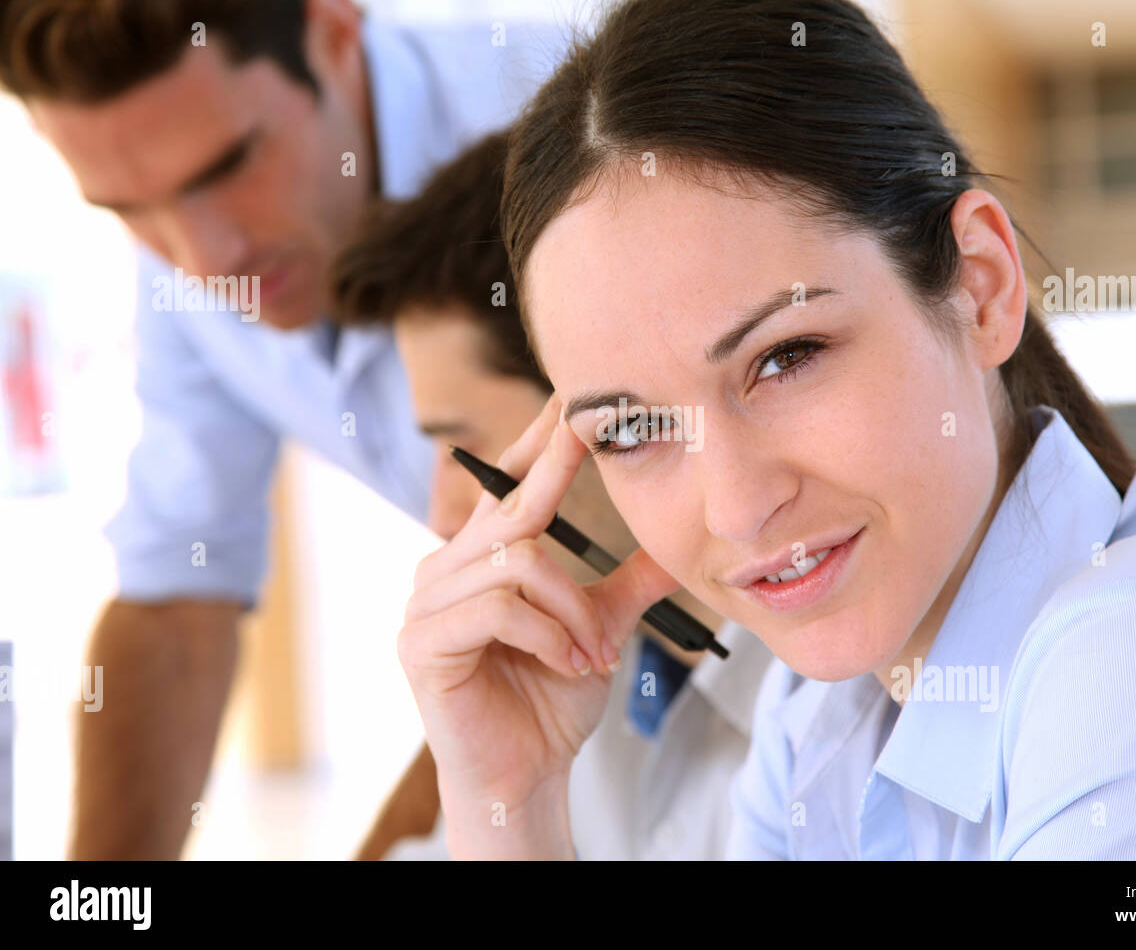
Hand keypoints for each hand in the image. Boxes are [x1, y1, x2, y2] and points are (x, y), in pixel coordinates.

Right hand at [397, 394, 678, 857]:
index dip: (541, 441)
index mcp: (481, 557)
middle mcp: (445, 567)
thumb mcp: (597, 628)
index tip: (573, 398)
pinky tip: (567, 664)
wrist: (524, 775)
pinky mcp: (421, 642)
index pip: (509, 484)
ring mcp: (426, 602)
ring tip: (591, 654)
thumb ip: (627, 584)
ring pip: (518, 563)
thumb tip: (675, 540)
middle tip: (603, 480)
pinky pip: (499, 608)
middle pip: (515, 513)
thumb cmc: (549, 700)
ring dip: (571, 610)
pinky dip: (547, 634)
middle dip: (569, 511)